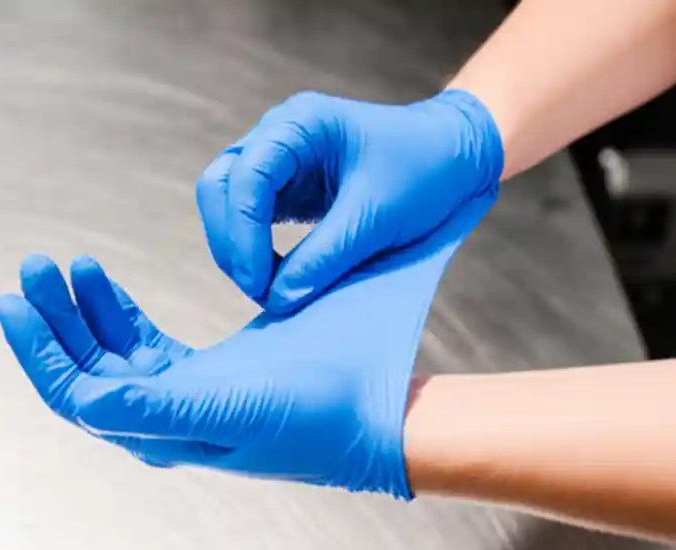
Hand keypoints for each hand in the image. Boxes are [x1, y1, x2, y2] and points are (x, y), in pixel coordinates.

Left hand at [0, 196, 493, 496]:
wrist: (372, 416)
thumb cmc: (310, 417)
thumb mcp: (229, 408)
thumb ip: (156, 407)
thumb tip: (82, 405)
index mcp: (159, 432)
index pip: (75, 394)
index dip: (37, 352)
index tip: (10, 302)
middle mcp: (160, 420)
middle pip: (83, 366)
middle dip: (53, 319)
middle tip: (32, 265)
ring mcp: (179, 395)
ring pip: (107, 350)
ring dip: (80, 309)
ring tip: (63, 262)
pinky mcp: (203, 372)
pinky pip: (139, 339)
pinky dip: (116, 308)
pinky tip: (101, 279)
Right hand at [198, 89, 501, 313]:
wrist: (455, 156)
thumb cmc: (425, 169)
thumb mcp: (377, 216)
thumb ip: (324, 257)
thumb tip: (277, 299)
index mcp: (300, 124)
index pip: (245, 177)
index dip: (242, 234)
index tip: (259, 284)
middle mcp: (278, 136)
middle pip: (220, 187)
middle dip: (230, 242)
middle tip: (258, 291)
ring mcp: (278, 162)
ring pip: (226, 204)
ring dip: (237, 249)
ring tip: (268, 290)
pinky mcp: (285, 189)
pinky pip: (250, 219)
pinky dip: (255, 251)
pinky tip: (276, 278)